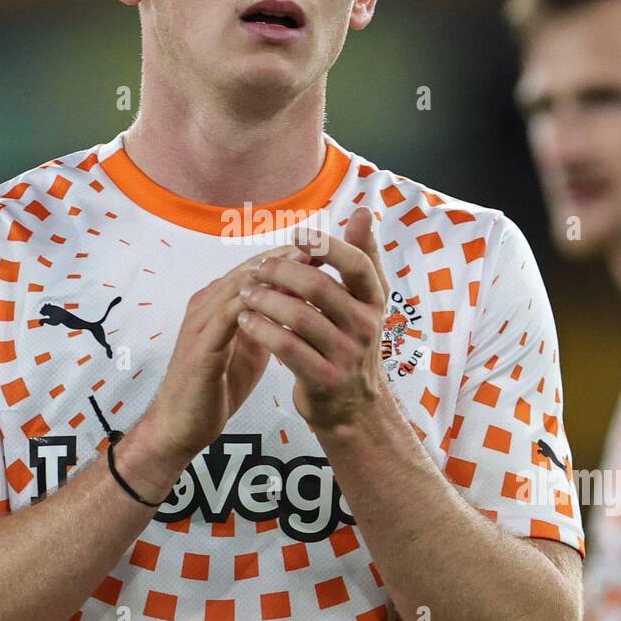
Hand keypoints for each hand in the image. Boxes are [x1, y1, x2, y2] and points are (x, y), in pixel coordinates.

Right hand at [143, 242, 318, 460]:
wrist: (182, 424)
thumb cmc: (217, 387)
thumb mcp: (250, 348)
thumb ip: (267, 323)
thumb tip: (298, 304)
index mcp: (217, 302)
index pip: (254, 269)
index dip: (287, 257)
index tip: (322, 249)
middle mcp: (206, 304)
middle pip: (248, 269)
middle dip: (285, 258)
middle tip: (320, 247)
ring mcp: (200, 322)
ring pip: (239, 286)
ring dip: (274, 274)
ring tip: (306, 266)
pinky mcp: (200, 346)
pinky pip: (228, 317)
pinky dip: (255, 305)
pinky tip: (282, 301)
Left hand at [236, 206, 389, 430]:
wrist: (352, 408)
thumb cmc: (350, 344)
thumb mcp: (364, 303)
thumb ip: (362, 258)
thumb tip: (363, 212)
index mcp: (375, 302)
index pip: (357, 263)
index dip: (326, 245)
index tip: (296, 234)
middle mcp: (366, 327)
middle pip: (320, 287)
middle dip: (282, 272)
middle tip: (258, 268)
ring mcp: (346, 355)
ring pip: (299, 316)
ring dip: (265, 300)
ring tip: (245, 293)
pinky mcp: (324, 379)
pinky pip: (286, 347)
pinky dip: (262, 330)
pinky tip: (246, 322)